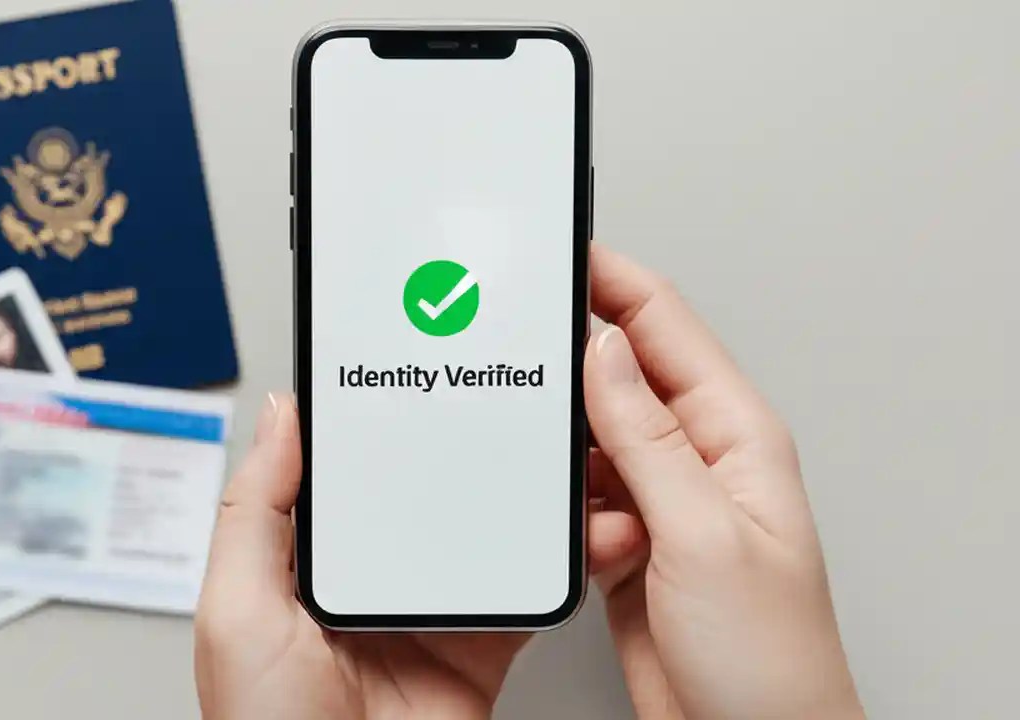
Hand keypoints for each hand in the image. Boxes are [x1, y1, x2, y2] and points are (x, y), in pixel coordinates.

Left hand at [195, 394, 552, 718]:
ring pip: (488, 532)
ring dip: (526, 495)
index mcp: (309, 558)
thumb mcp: (236, 611)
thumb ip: (256, 510)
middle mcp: (373, 576)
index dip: (382, 417)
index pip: (351, 469)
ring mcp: (431, 609)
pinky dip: (564, 562)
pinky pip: (528, 593)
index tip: (419, 365)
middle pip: (429, 491)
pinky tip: (582, 526)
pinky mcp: (481, 645)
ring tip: (559, 447)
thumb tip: (283, 415)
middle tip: (513, 393)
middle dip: (473, 445)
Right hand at [582, 245, 863, 718]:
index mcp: (736, 435)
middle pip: (619, 377)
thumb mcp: (703, 533)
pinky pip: (578, 498)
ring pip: (590, 441)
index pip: (665, 326)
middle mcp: (699, 459)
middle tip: (522, 367)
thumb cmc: (766, 660)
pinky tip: (578, 538)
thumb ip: (649, 437)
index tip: (558, 252)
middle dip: (571, 375)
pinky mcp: (629, 543)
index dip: (611, 280)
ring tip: (567, 491)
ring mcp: (662, 501)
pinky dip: (565, 512)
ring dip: (568, 461)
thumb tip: (607, 354)